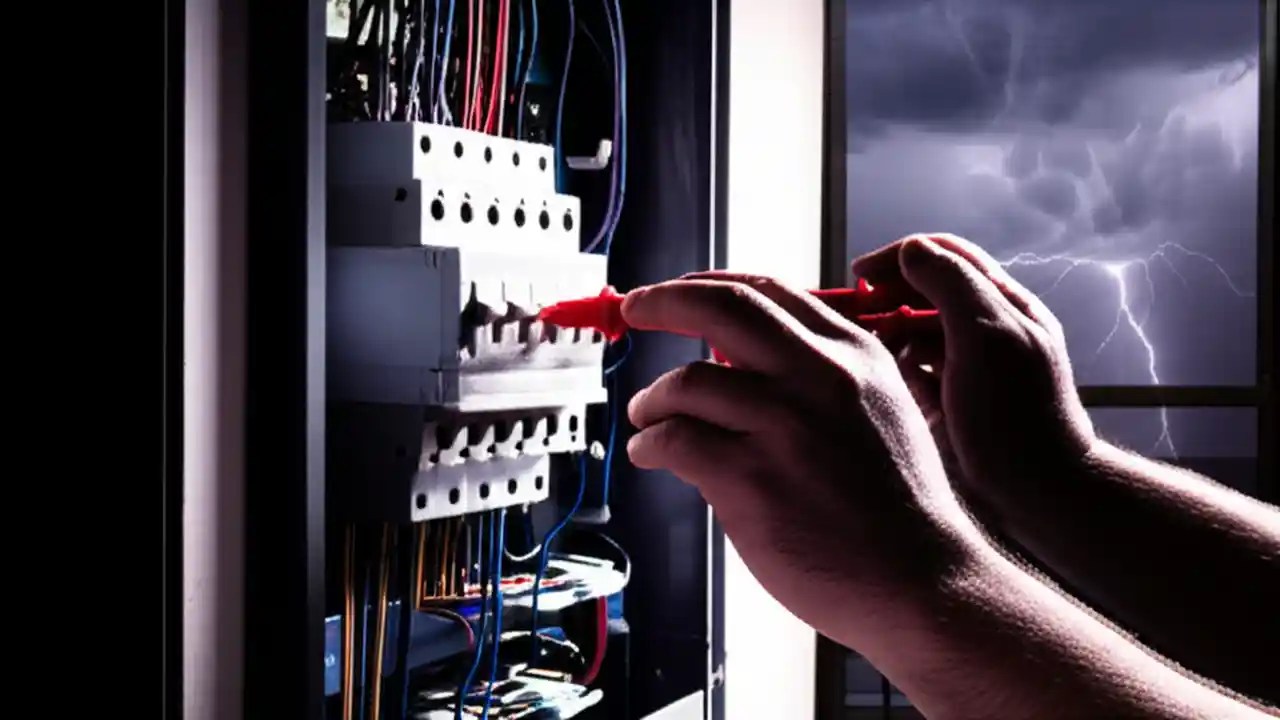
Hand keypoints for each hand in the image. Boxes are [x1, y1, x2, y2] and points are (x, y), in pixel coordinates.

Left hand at [620, 272, 981, 653]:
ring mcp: (783, 426)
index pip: (769, 291)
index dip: (710, 285)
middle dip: (663, 302)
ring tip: (646, 418)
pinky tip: (650, 453)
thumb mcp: (879, 412)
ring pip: (686, 382)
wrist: (919, 579)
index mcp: (855, 356)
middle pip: (722, 309)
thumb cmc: (897, 508)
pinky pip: (674, 440)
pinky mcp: (750, 478)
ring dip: (651, 400)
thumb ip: (820, 378)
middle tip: (636, 308)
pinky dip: (649, 443)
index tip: (678, 292)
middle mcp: (819, 378)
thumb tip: (737, 358)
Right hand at [849, 234, 1097, 515]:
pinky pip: (920, 373)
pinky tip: (896, 387)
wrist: (1038, 493)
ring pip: (919, 332)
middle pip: (927, 291)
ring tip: (872, 354)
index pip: (944, 254)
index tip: (859, 277)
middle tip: (856, 317)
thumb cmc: (1017, 418)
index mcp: (1004, 304)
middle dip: (888, 298)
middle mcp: (989, 329)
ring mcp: (973, 366)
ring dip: (891, 337)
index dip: (898, 258)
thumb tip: (911, 250)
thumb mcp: (985, 336)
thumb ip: (950, 285)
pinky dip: (902, 372)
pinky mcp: (958, 400)